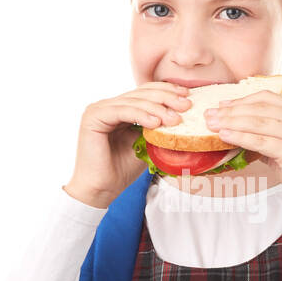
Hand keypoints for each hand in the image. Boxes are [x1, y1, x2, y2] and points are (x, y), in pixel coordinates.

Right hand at [63, 82, 192, 207]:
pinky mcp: (93, 117)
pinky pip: (122, 111)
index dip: (167, 91)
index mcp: (120, 108)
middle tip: (186, 105)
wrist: (102, 189)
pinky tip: (156, 123)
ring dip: (157, 109)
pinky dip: (140, 116)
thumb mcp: (147, 144)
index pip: (146, 93)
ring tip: (175, 119)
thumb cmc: (122, 170)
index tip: (188, 96)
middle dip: (166, 97)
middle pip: (141, 93)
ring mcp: (99, 109)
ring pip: (134, 101)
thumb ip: (159, 128)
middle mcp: (108, 105)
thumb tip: (183, 116)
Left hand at [202, 91, 281, 211]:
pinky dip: (240, 137)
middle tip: (210, 114)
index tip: (222, 104)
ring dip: (231, 122)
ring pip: (258, 124)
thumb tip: (228, 122)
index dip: (242, 100)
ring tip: (212, 124)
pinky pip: (260, 142)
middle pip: (260, 109)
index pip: (268, 98)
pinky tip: (224, 136)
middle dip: (231, 111)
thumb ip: (263, 131)